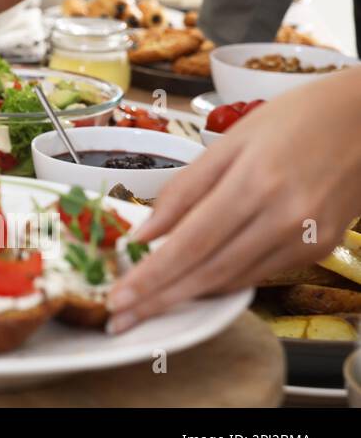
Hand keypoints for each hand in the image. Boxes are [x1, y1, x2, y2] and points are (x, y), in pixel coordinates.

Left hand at [107, 68, 360, 331]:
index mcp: (254, 182)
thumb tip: (145, 232)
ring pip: (234, 279)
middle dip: (160, 299)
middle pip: (209, 271)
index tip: (118, 297)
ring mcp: (305, 238)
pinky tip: (193, 286)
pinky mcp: (319, 250)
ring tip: (147, 308)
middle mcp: (283, 217)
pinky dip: (222, 283)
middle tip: (122, 318)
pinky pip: (259, 274)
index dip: (151, 275)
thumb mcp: (230, 141)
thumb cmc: (294, 119)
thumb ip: (184, 189)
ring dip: (187, 297)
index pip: (190, 243)